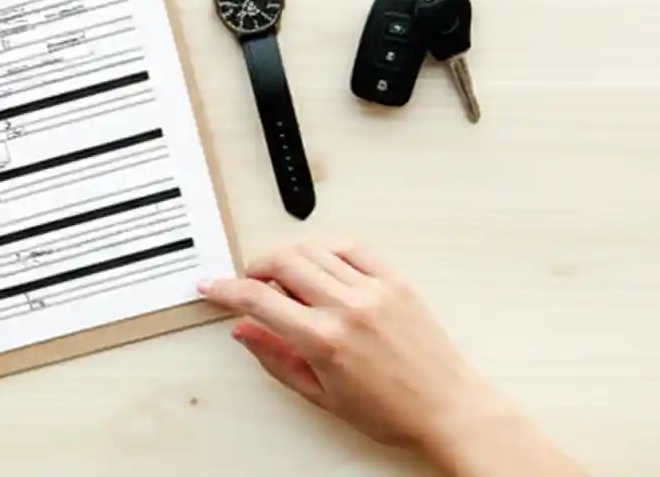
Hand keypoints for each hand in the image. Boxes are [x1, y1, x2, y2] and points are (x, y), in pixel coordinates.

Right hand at [199, 244, 584, 476]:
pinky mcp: (397, 280)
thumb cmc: (391, 411)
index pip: (258, 300)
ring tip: (284, 274)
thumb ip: (276, 358)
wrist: (447, 408)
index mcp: (323, 340)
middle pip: (282, 262)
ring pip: (314, 249)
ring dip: (289, 255)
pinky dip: (329, 248)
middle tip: (249, 281)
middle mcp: (347, 307)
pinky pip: (354, 247)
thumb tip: (245, 332)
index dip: (226, 290)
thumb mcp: (320, 395)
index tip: (212, 287)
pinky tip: (322, 262)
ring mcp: (374, 289)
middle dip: (255, 266)